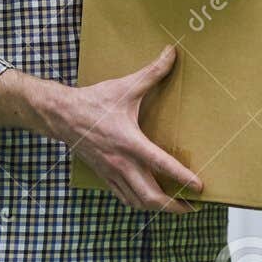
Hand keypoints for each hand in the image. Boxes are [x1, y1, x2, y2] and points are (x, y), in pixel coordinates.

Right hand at [49, 46, 201, 213]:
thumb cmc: (94, 101)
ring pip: (138, 201)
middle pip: (151, 196)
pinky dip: (139, 202)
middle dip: (174, 206)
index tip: (200, 187)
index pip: (161, 165)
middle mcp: (122, 162)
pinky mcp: (103, 175)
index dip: (182, 178)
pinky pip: (124, 197)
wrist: (62, 115)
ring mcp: (111, 172)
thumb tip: (172, 53)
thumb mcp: (125, 86)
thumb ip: (152, 72)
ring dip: (158, 208)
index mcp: (130, 142)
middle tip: (192, 207)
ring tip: (175, 207)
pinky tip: (148, 200)